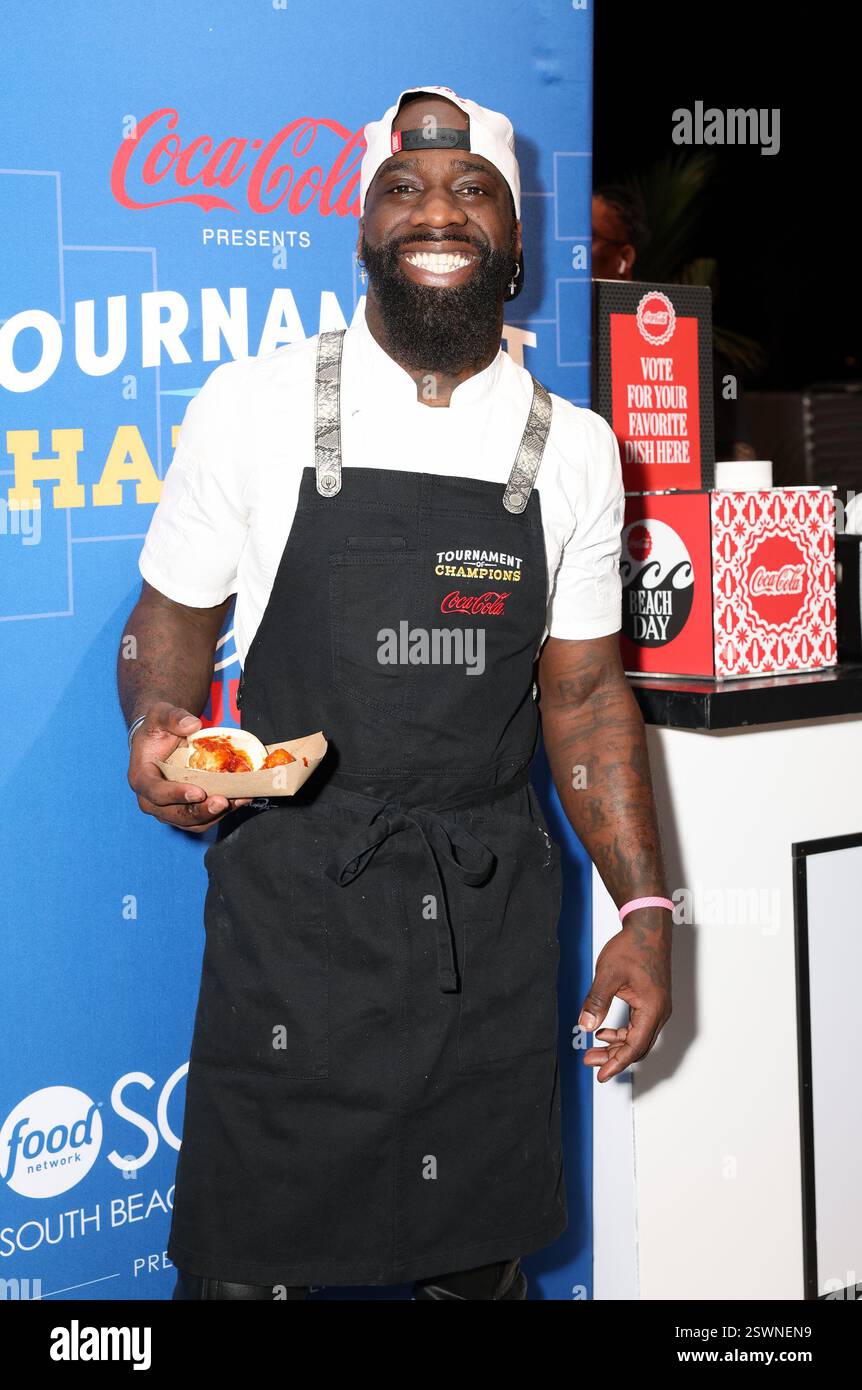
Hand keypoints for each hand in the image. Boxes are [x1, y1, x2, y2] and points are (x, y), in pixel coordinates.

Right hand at [127, 702, 252, 832]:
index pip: (156, 792)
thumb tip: (192, 724)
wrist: (162, 738)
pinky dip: (221, 813)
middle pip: (175, 815)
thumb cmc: (158, 728)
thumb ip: (174, 717)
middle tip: (223, 802)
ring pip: (192, 822)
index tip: (199, 792)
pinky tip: (239, 800)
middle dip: (201, 811)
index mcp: (141, 778)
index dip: (176, 794)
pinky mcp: (185, 811)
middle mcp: (152, 799)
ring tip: (237, 801)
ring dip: (215, 815)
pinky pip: (203, 819)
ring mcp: (168, 809)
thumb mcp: (161, 714)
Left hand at [578, 914, 671, 1080]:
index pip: (635, 1047)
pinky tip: (604, 1031)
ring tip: (593, 1049)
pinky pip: (638, 1026)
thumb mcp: (608, 974)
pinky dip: (621, 1033)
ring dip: (616, 1046)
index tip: (601, 1075)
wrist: (648, 927)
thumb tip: (586, 1026)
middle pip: (637, 1047)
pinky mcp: (652, 1001)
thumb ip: (596, 1001)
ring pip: (638, 1038)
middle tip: (589, 1061)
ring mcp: (657, 1007)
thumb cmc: (633, 947)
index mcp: (652, 1009)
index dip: (617, 1063)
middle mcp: (659, 1012)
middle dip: (613, 1057)